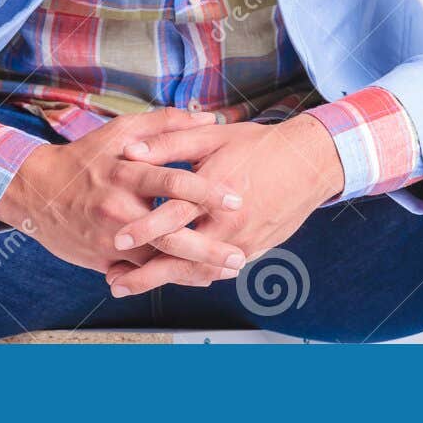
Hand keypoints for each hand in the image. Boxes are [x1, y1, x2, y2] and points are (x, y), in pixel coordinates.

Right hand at [0, 107, 247, 277]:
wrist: (37, 191)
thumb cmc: (86, 157)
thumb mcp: (121, 132)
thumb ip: (166, 124)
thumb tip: (208, 117)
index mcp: (126, 173)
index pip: (171, 182)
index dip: (205, 191)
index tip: (236, 199)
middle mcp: (118, 208)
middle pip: (169, 233)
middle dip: (207, 249)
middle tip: (239, 256)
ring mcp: (109, 238)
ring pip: (156, 260)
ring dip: (192, 270)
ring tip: (224, 272)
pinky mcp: (103, 259)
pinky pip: (139, 272)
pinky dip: (166, 276)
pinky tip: (194, 279)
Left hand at [104, 115, 343, 296]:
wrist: (308, 164)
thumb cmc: (258, 146)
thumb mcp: (213, 137)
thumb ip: (170, 143)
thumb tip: (132, 151)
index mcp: (216, 190)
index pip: (175, 215)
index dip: (144, 228)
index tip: (116, 240)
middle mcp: (230, 223)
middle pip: (182, 257)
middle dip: (146, 274)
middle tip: (114, 282)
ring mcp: (244, 242)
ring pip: (199, 272)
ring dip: (165, 281)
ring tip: (132, 285)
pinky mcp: (253, 251)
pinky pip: (217, 272)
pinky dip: (192, 277)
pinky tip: (170, 277)